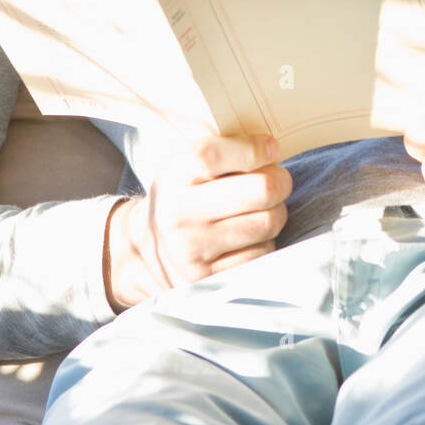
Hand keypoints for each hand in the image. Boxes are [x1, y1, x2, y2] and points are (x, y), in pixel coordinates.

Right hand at [104, 132, 290, 310]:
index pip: (213, 155)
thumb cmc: (180, 196)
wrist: (145, 251)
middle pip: (260, 189)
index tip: (270, 147)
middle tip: (278, 179)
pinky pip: (263, 253)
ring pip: (269, 222)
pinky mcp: (211, 278)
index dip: (252, 149)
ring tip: (263, 207)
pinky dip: (265, 241)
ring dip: (276, 211)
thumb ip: (219, 150)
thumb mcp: (184, 166)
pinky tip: (250, 235)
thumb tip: (269, 146)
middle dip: (280, 180)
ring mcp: (195, 249)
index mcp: (173, 177)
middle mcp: (180, 214)